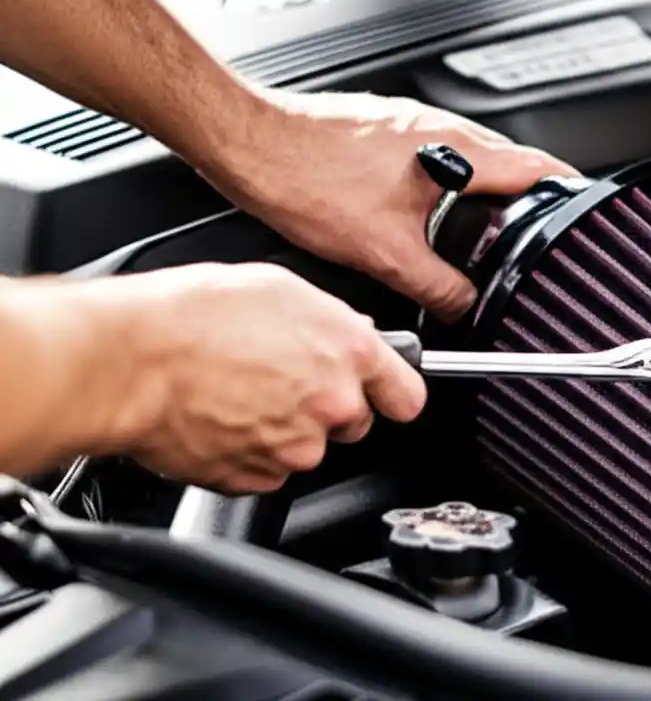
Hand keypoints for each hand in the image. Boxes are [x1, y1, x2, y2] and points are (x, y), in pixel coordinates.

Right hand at [100, 263, 425, 494]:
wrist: (126, 361)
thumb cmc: (190, 314)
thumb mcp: (280, 288)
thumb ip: (331, 321)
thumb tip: (352, 334)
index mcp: (350, 353)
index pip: (408, 394)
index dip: (393, 393)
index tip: (383, 393)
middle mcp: (332, 405)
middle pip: (354, 422)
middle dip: (327, 407)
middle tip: (279, 380)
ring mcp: (296, 448)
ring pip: (307, 448)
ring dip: (284, 430)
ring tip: (237, 394)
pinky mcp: (255, 478)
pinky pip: (266, 470)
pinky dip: (248, 453)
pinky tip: (220, 420)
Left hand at [199, 89, 577, 321]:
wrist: (251, 146)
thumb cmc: (306, 180)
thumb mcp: (386, 253)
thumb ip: (438, 287)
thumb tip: (465, 309)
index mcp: (458, 152)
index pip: (539, 170)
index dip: (566, 196)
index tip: (582, 217)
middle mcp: (441, 129)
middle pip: (511, 166)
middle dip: (525, 205)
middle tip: (528, 242)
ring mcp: (414, 125)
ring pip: (472, 163)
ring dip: (484, 197)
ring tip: (477, 236)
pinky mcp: (388, 131)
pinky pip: (439, 159)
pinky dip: (449, 188)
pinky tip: (426, 216)